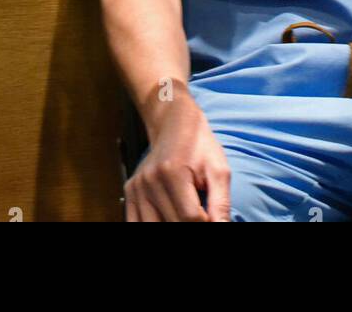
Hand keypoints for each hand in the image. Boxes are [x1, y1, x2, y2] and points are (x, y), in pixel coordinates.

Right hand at [127, 90, 231, 221]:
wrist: (174, 124)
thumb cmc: (199, 146)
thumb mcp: (219, 170)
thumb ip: (220, 203)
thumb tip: (222, 227)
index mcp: (173, 172)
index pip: (190, 217)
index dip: (206, 223)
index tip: (212, 218)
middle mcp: (150, 181)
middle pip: (172, 224)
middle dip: (191, 224)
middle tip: (201, 216)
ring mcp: (136, 187)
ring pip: (153, 226)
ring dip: (172, 225)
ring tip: (186, 216)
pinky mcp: (129, 192)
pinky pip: (135, 222)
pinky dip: (154, 224)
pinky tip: (169, 217)